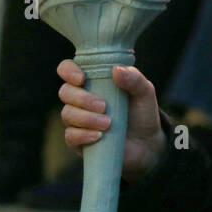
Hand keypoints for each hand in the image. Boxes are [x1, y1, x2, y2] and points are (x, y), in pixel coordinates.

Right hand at [57, 61, 166, 184]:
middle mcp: (80, 98)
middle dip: (82, 98)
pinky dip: (83, 135)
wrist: (146, 142)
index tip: (81, 79)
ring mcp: (77, 119)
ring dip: (86, 118)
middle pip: (65, 92)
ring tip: (108, 123)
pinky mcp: (77, 140)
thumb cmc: (142, 112)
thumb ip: (134, 79)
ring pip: (67, 114)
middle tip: (104, 106)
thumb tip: (116, 70)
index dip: (68, 71)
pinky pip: (70, 136)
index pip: (68, 69)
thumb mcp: (145, 92)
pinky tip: (99, 136)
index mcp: (93, 81)